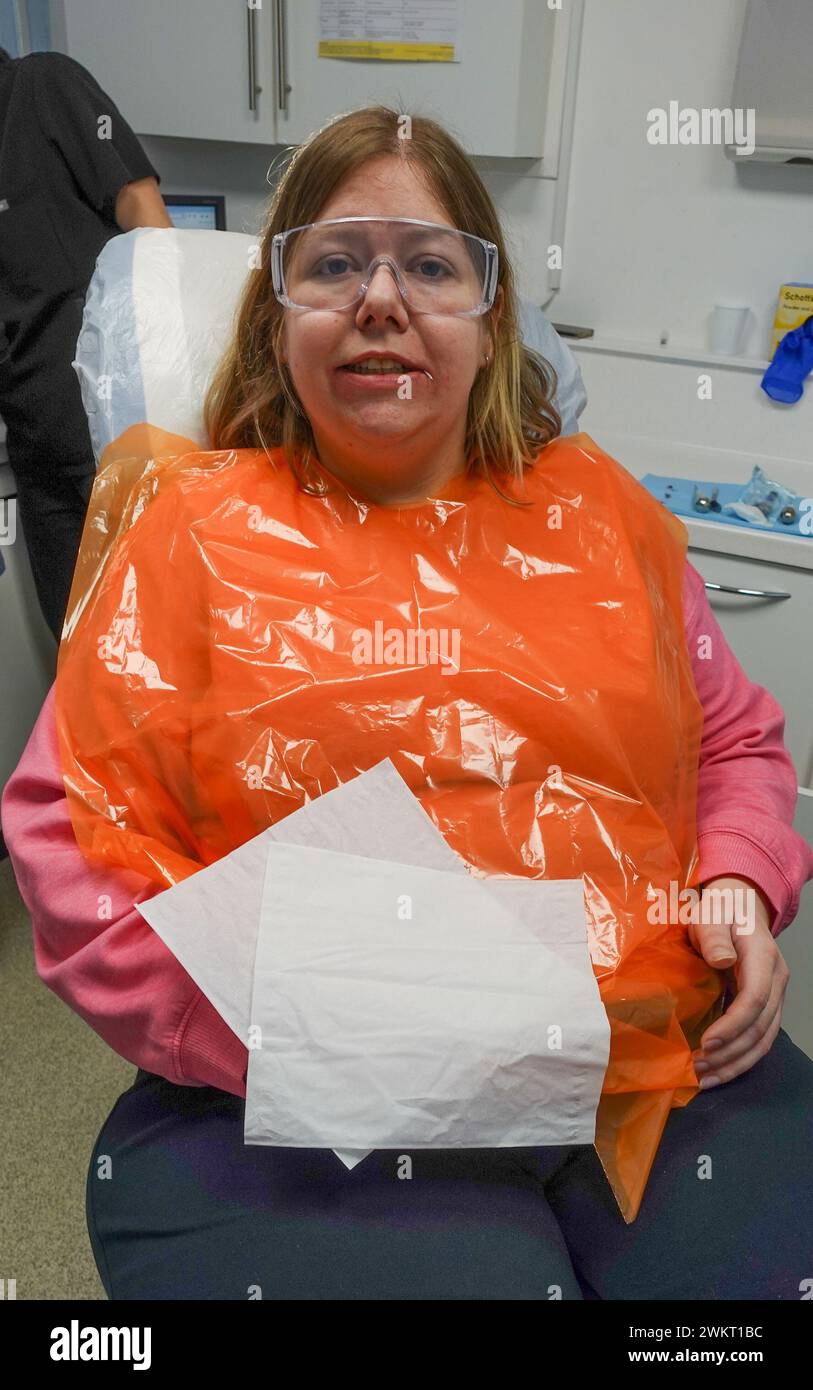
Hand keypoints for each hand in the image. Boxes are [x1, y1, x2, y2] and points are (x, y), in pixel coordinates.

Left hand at [687, 874, 787, 1087]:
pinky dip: (740, 1057)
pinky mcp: (767, 1005)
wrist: (740, 907)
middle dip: (730, 1053)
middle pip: (761, 1027)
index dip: (732, 1026)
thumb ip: (714, 937)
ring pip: (764, 1039)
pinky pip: (760, 1037)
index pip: (754, 1000)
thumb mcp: (711, 916)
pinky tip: (719, 1070)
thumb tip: (722, 960)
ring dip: (736, 1063)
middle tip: (698, 1067)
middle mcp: (776, 981)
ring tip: (705, 1078)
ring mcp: (776, 994)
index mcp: (763, 959)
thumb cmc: (721, 912)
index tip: (705, 1043)